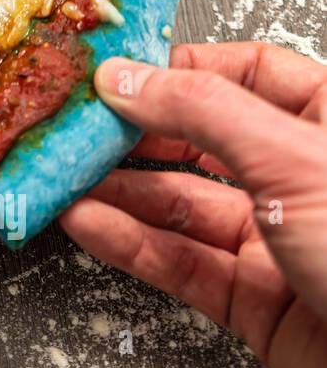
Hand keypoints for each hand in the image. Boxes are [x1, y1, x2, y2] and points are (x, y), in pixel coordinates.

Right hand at [60, 42, 326, 367]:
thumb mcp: (296, 159)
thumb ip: (203, 110)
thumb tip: (129, 76)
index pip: (244, 72)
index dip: (176, 67)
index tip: (115, 70)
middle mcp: (303, 178)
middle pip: (199, 139)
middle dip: (132, 135)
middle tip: (74, 127)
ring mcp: (278, 240)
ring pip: (180, 205)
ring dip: (116, 193)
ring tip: (64, 178)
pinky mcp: (257, 299)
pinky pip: (179, 262)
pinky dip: (128, 244)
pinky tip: (89, 224)